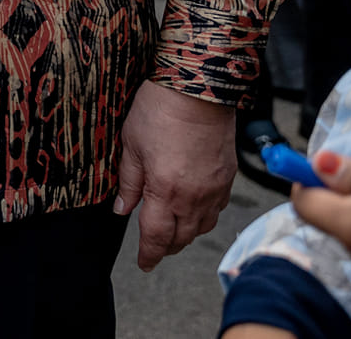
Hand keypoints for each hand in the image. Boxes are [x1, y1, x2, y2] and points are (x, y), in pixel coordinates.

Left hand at [114, 81, 234, 271]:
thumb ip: (128, 181)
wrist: (198, 88)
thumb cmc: (160, 110)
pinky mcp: (228, 176)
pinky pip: (217, 208)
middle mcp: (195, 196)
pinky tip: (194, 210)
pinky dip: (204, 216)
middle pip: (183, 237)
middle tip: (155, 250)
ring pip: (202, 226)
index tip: (144, 263)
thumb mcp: (131, 145)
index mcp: (166, 191)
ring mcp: (215, 188)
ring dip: (187, 234)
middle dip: (167, 248)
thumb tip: (122, 208)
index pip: (157, 236)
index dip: (150, 254)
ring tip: (173, 233)